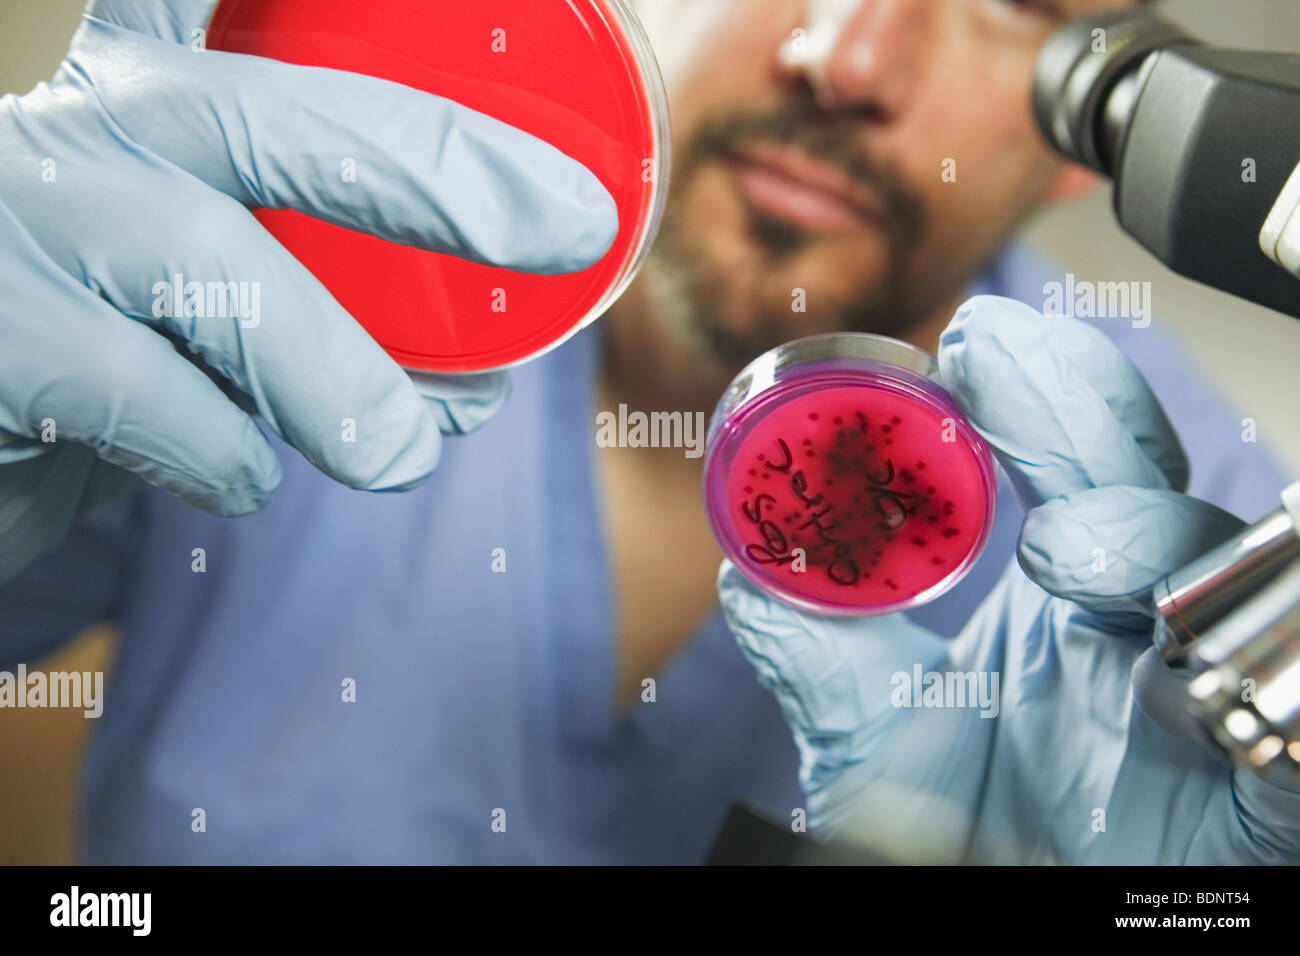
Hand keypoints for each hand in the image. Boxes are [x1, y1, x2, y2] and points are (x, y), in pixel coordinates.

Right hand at [0, 0, 616, 582]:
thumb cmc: (74, 306)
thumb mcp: (176, 248)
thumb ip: (305, 287)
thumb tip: (476, 388)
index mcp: (125, 55)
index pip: (241, 10)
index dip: (414, 104)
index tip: (536, 153)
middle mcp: (71, 103)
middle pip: (277, 115)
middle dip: (441, 174)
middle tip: (564, 227)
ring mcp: (21, 204)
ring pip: (225, 278)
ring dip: (344, 383)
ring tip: (402, 452)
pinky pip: (149, 400)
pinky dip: (225, 454)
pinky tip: (236, 472)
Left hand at [719, 295, 1299, 863]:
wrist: (1020, 920)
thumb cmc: (976, 831)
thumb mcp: (879, 741)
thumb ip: (822, 660)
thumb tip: (749, 579)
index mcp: (1078, 603)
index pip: (1089, 464)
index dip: (1047, 391)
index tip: (973, 339)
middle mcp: (1152, 633)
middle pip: (1158, 489)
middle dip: (1084, 414)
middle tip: (998, 366)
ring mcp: (1215, 701)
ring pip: (1232, 579)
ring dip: (1146, 541)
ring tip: (1064, 552)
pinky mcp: (1262, 796)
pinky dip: (1273, 702)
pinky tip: (1193, 684)